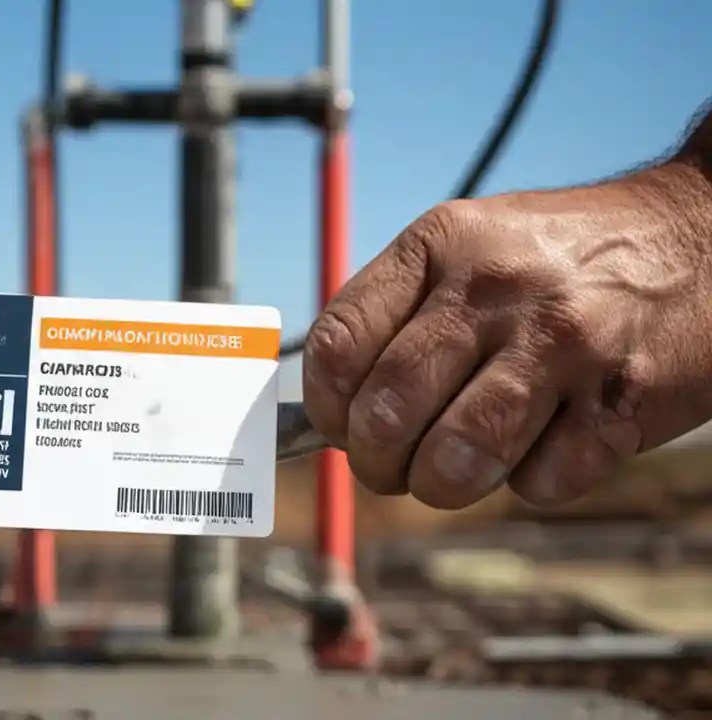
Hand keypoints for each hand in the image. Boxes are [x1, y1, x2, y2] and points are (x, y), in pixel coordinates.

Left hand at [302, 163, 711, 508]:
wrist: (700, 237)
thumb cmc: (559, 257)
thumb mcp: (468, 247)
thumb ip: (396, 314)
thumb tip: (327, 409)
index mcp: (440, 244)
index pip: (338, 345)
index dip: (324, 408)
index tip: (339, 426)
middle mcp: (496, 289)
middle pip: (386, 414)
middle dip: (376, 463)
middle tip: (393, 464)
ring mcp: (563, 345)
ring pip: (453, 459)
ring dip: (439, 485)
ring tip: (451, 470)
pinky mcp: (622, 402)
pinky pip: (538, 484)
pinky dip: (528, 482)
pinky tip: (543, 442)